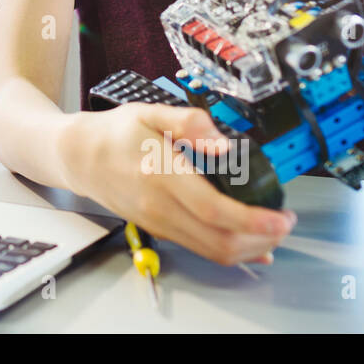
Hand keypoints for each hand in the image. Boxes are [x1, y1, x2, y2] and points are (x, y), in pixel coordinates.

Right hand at [59, 103, 296, 266]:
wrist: (78, 157)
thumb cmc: (114, 134)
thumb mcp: (149, 112)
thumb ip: (188, 122)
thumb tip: (222, 141)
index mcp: (161, 175)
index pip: (213, 210)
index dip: (253, 221)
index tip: (281, 217)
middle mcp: (159, 207)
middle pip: (218, 241)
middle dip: (261, 239)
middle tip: (285, 222)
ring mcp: (158, 223)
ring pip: (211, 251)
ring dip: (249, 248)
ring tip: (272, 231)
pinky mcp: (158, 229)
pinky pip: (200, 249)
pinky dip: (229, 250)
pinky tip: (248, 242)